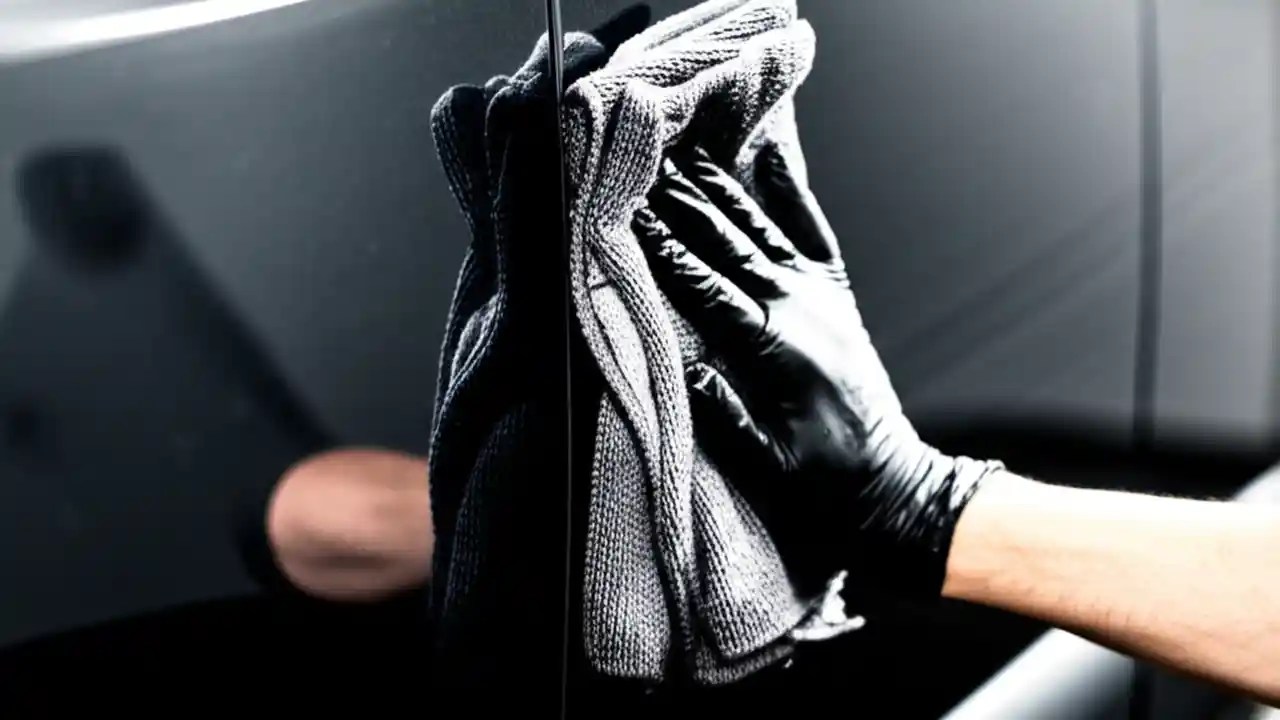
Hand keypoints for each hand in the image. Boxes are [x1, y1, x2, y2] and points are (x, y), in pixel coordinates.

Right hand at [635, 147, 1001, 598]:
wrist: (891, 485)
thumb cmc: (822, 483)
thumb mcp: (764, 463)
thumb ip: (722, 413)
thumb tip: (678, 363)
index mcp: (776, 348)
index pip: (706, 286)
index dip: (665, 248)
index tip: (631, 213)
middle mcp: (799, 309)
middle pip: (728, 244)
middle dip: (684, 203)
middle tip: (645, 164)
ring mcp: (821, 297)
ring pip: (762, 229)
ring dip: (722, 189)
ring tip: (688, 152)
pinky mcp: (836, 297)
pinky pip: (811, 233)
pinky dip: (791, 194)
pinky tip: (770, 158)